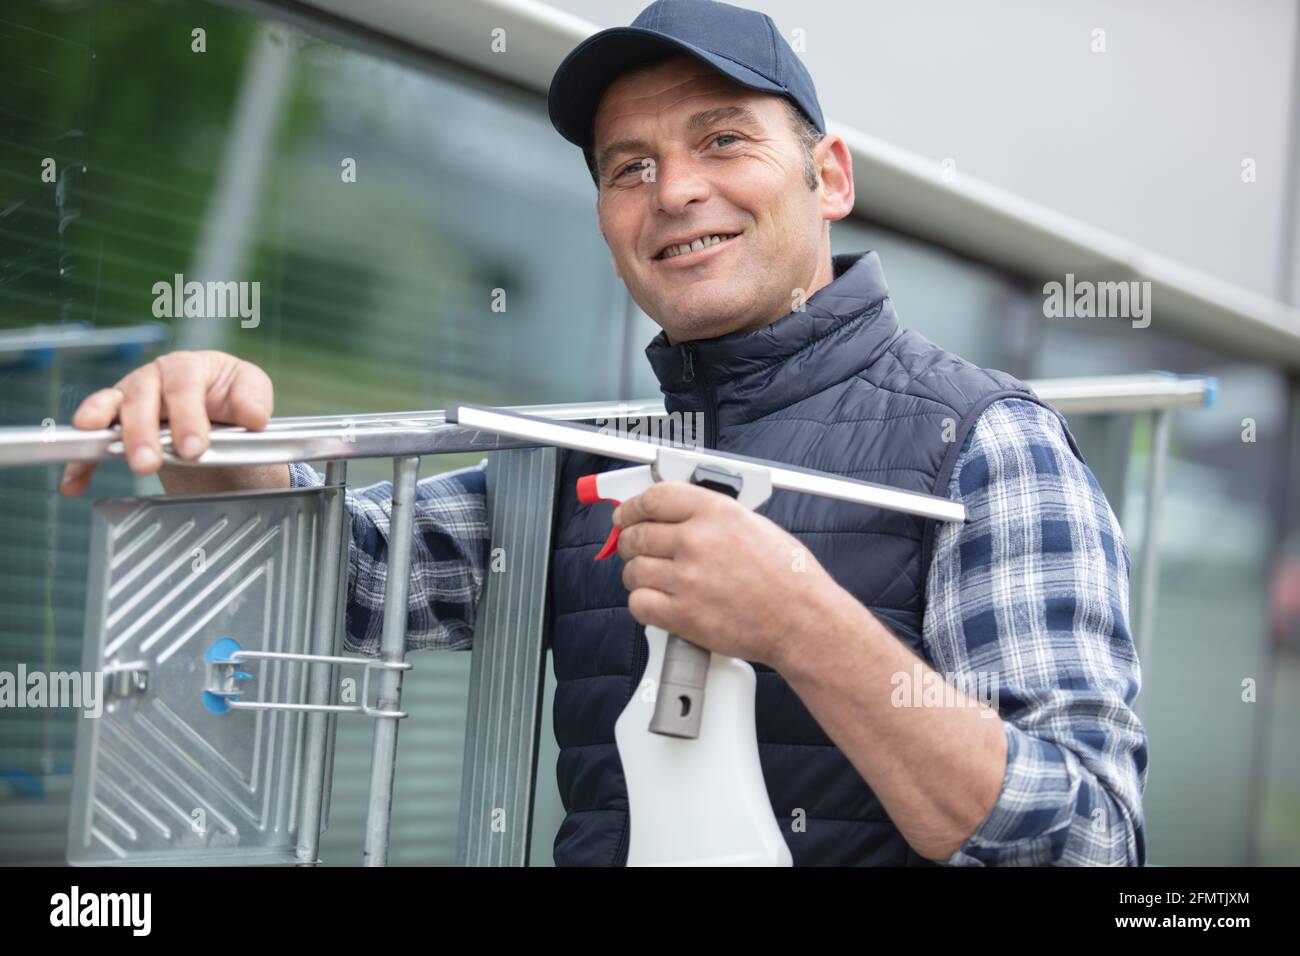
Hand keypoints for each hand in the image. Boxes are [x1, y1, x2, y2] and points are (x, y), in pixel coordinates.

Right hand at [59, 350, 273, 495]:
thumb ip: (254, 399)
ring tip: (105, 455)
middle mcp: (155, 377)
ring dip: (108, 437)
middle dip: (143, 432)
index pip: (184, 385)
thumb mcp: (250, 391)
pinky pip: (94, 441)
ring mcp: (130, 397)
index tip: (195, 448)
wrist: (215, 409)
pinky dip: (82, 462)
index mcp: (189, 366)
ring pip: (112, 410)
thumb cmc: (232, 395)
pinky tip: (75, 483)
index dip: (187, 416)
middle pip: (141, 397)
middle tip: (150, 463)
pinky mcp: (116, 421)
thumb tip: (255, 417)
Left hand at [613, 481, 848, 668]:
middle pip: (637, 534)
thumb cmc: (789, 577)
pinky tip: (658, 602)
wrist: (802, 620)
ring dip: (637, 575)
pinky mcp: (682, 614)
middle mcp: (697, 541)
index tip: (625, 514)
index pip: (654, 498)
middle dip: (629, 542)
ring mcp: (687, 579)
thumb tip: (678, 516)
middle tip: (633, 548)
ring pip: (633, 570)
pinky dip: (643, 604)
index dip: (633, 506)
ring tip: (651, 579)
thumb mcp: (753, 525)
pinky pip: (639, 604)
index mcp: (716, 513)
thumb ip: (712, 517)